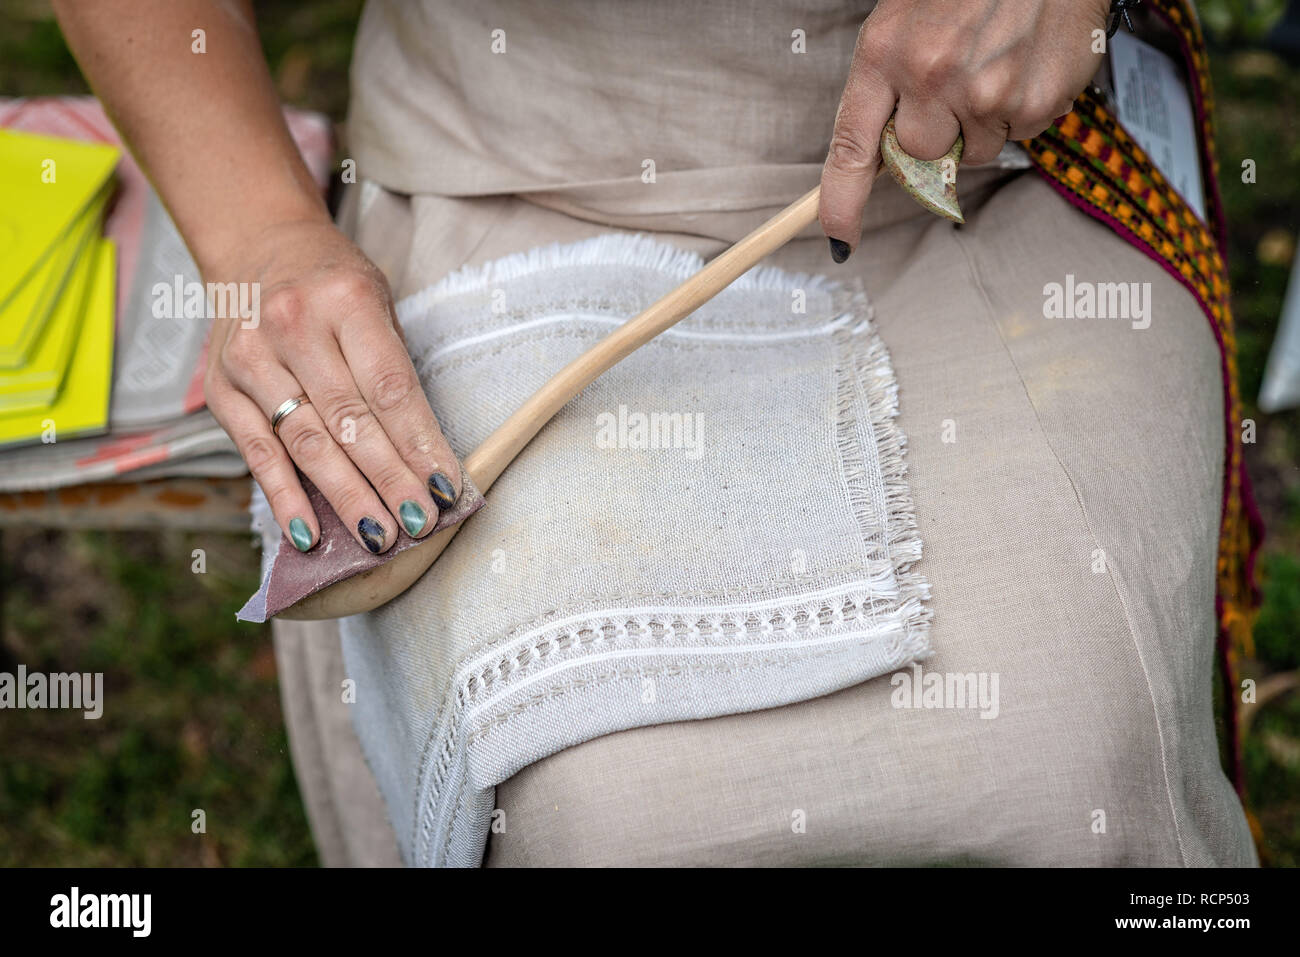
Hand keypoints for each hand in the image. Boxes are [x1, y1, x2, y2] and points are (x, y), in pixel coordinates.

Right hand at [204, 217, 461, 553]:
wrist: (258, 248)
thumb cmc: (335, 286)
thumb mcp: (378, 304)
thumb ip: (394, 372)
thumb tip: (426, 459)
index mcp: (345, 299)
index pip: (389, 386)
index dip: (419, 443)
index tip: (445, 488)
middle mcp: (293, 325)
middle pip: (349, 420)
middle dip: (389, 479)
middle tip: (419, 524)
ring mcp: (250, 357)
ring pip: (305, 442)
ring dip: (345, 496)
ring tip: (379, 536)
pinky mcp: (221, 389)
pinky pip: (256, 453)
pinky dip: (284, 498)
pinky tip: (310, 535)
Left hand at [820, 0, 1110, 257]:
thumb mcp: (907, 17)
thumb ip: (888, 83)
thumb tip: (885, 155)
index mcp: (883, 52)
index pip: (850, 147)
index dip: (841, 202)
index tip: (839, 238)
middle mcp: (929, 76)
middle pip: (917, 159)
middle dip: (933, 139)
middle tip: (953, 90)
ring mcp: (984, 93)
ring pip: (972, 153)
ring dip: (981, 123)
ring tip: (996, 61)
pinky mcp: (1034, 102)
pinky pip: (1020, 136)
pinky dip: (1022, 109)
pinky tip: (1027, 60)